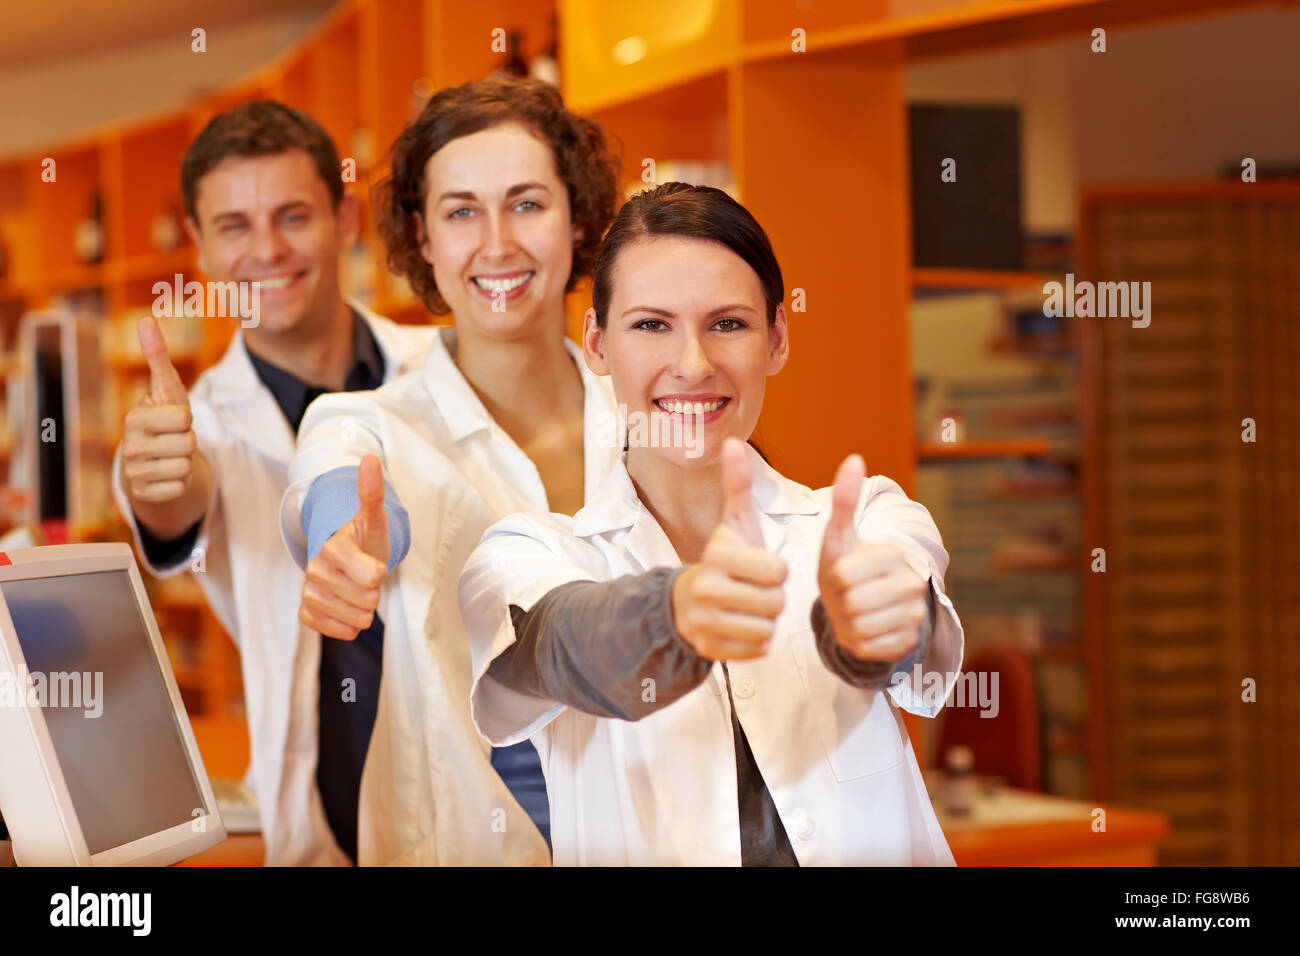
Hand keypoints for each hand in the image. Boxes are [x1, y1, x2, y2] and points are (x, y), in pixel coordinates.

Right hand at [120, 316, 196, 504]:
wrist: (151, 462)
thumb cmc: (163, 421)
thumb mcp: (165, 389)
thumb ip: (157, 356)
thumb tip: (145, 319)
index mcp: (134, 417)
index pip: (184, 418)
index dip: (187, 419)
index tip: (173, 420)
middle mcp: (128, 446)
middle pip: (188, 443)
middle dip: (189, 441)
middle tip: (173, 440)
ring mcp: (135, 473)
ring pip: (187, 466)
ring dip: (186, 462)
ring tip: (171, 456)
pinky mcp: (145, 495)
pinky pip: (182, 487)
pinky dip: (181, 483)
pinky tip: (168, 475)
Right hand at [299, 455, 390, 640]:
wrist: (347, 559)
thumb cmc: (365, 538)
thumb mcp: (374, 518)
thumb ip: (372, 492)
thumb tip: (369, 459)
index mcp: (332, 547)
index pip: (373, 577)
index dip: (380, 573)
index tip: (373, 561)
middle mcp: (315, 570)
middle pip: (368, 601)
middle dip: (374, 591)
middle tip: (365, 576)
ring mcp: (309, 592)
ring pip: (357, 619)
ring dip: (364, 608)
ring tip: (357, 589)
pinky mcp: (307, 614)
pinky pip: (341, 632)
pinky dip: (350, 623)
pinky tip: (346, 605)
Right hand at [670, 437, 786, 660]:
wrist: (688, 602)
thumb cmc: (725, 559)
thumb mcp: (735, 523)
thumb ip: (738, 485)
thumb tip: (733, 442)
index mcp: (716, 556)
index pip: (777, 572)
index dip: (777, 570)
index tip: (762, 566)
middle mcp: (705, 589)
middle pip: (774, 603)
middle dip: (774, 598)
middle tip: (757, 590)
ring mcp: (704, 623)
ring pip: (766, 629)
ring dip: (767, 620)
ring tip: (750, 608)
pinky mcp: (709, 650)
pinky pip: (756, 650)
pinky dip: (757, 642)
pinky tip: (743, 627)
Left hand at [816, 454, 928, 661]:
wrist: (863, 604)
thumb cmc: (847, 567)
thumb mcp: (839, 536)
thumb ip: (845, 501)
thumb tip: (854, 458)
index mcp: (894, 555)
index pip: (844, 576)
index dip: (833, 579)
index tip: (840, 575)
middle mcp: (912, 584)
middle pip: (851, 603)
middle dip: (839, 602)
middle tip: (844, 596)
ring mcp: (914, 616)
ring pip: (859, 627)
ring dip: (846, 622)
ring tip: (852, 610)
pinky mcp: (908, 643)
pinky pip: (867, 648)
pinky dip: (857, 641)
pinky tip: (862, 627)